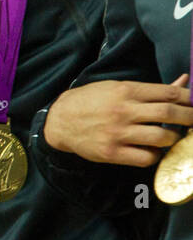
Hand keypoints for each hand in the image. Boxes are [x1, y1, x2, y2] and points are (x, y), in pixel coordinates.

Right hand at [43, 75, 192, 165]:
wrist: (60, 121)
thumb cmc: (91, 101)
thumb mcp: (117, 88)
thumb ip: (152, 89)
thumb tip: (185, 81)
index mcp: (125, 91)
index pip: (168, 93)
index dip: (189, 98)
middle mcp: (123, 111)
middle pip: (169, 114)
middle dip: (190, 118)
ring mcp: (117, 133)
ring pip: (162, 138)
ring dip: (174, 139)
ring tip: (172, 137)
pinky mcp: (112, 152)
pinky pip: (147, 157)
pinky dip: (155, 154)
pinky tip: (152, 149)